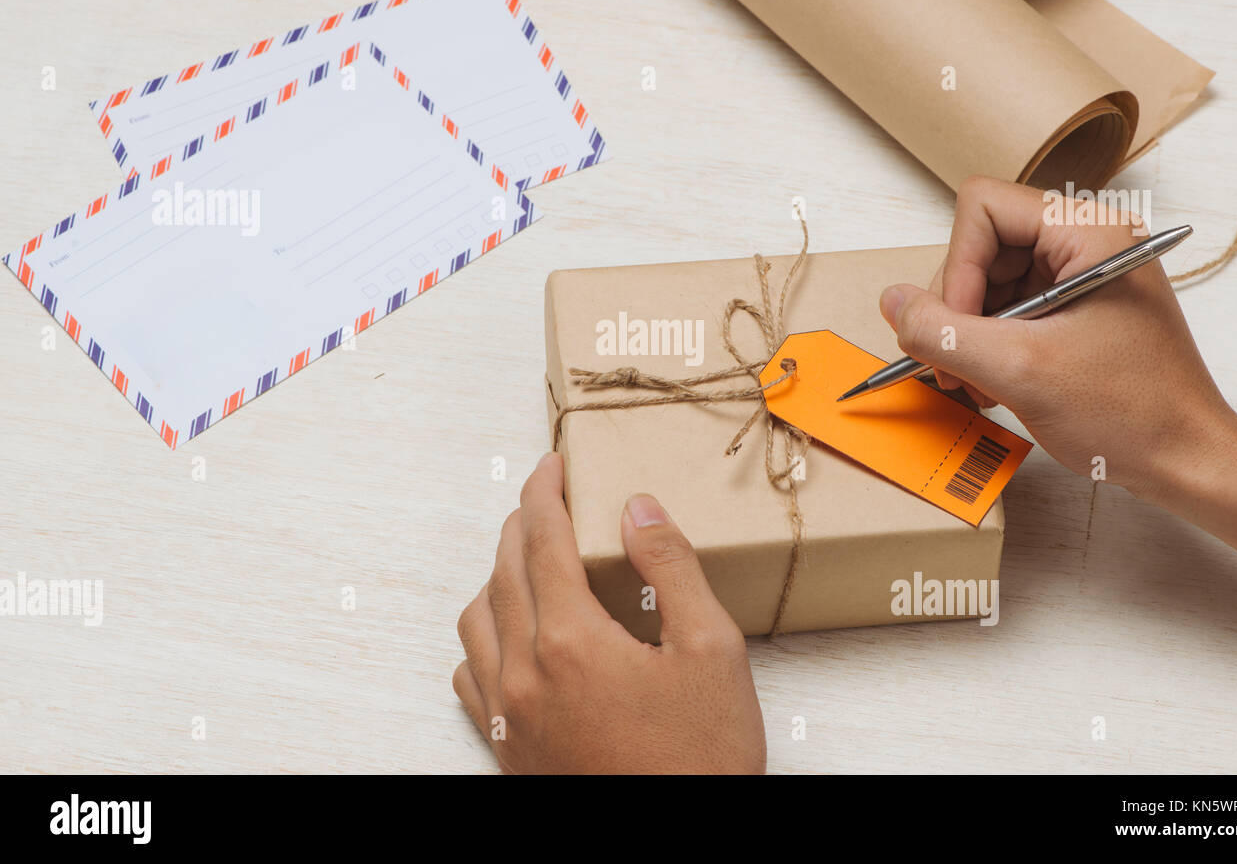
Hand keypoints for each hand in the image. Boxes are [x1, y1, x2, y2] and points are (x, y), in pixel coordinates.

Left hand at [453, 453, 765, 773]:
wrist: (682, 843)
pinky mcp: (507, 747)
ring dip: (498, 575)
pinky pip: (471, 676)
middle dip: (522, 523)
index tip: (552, 465)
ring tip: (530, 559)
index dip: (544, 491)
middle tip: (549, 501)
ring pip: (477, 619)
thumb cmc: (703, 758)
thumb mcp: (710, 649)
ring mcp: (509, 714)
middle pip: (503, 570)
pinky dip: (483, 637)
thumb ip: (671, 567)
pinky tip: (510, 634)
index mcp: (571, 640)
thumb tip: (636, 507)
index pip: (541, 539)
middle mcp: (525, 673)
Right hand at [876, 175, 1236, 498]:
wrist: (1184, 461)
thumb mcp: (1020, 371)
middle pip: (979, 246)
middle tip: (955, 369)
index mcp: (1088, 232)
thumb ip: (944, 333)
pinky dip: (987, 348)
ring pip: (986, 281)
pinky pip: (1006, 308)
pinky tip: (994, 385)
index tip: (959, 329)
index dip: (956, 267)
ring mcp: (1079, 276)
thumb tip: (891, 301)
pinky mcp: (1073, 309)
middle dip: (957, 310)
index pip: (983, 208)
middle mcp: (1085, 242)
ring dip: (967, 336)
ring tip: (978, 385)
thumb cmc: (1130, 414)